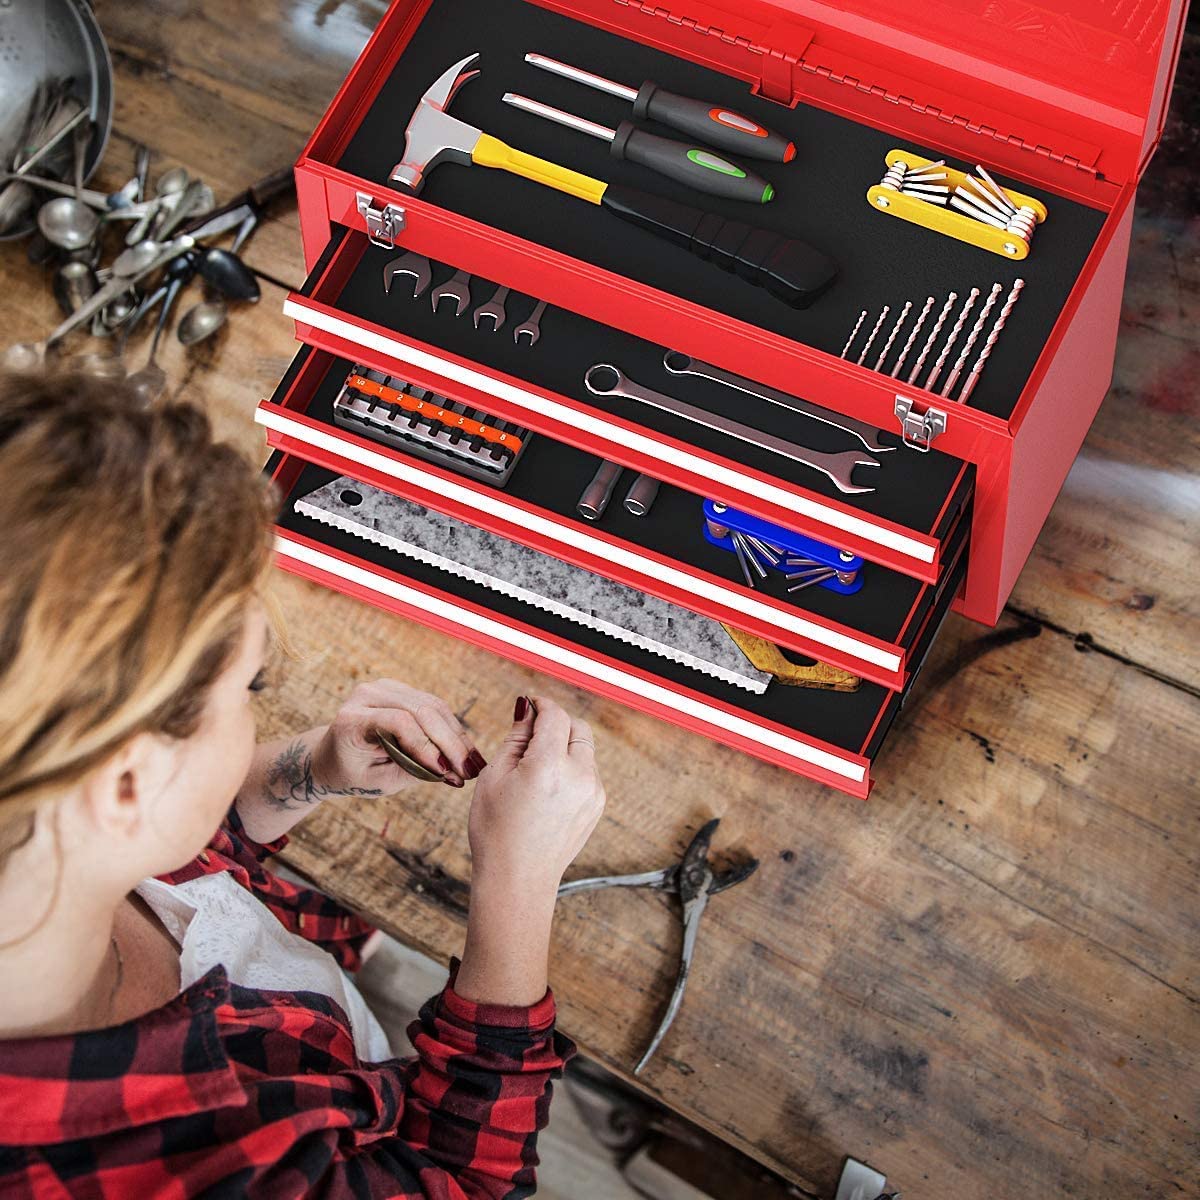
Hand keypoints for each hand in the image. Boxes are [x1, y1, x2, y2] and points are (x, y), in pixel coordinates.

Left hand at [315, 678, 484, 792]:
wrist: (333, 754)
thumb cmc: (351, 773)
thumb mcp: (377, 782)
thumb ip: (413, 773)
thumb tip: (454, 773)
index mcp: (352, 719)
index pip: (397, 722)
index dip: (425, 745)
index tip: (446, 772)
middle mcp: (368, 694)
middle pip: (421, 710)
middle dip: (450, 742)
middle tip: (470, 770)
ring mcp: (385, 687)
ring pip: (433, 706)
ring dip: (457, 736)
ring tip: (473, 764)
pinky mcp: (401, 689)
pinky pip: (434, 706)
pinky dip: (452, 729)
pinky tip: (465, 750)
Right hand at [468, 694, 605, 892]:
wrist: (517, 879)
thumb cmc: (497, 831)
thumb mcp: (494, 777)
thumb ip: (516, 737)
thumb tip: (527, 709)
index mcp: (549, 766)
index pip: (555, 716)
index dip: (541, 705)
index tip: (530, 705)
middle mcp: (579, 776)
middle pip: (576, 727)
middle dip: (556, 723)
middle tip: (532, 732)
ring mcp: (593, 792)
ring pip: (585, 749)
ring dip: (565, 745)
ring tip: (536, 767)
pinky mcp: (597, 804)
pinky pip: (588, 771)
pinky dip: (572, 767)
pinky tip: (548, 787)